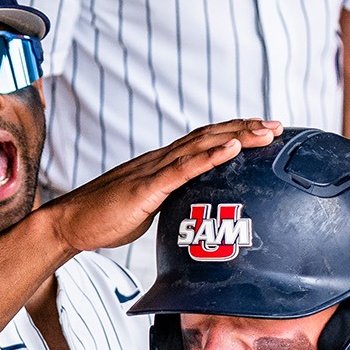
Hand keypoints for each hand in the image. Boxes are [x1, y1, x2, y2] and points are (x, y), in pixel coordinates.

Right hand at [43, 119, 281, 252]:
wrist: (72, 223)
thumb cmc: (106, 217)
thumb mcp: (149, 208)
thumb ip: (171, 201)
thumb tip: (192, 208)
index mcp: (163, 164)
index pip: (204, 140)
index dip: (234, 132)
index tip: (262, 131)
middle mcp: (161, 159)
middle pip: (210, 135)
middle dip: (246, 128)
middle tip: (277, 125)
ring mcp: (154, 170)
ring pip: (202, 145)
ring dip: (237, 136)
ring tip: (265, 131)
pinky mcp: (146, 187)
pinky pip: (183, 169)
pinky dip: (210, 156)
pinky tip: (232, 148)